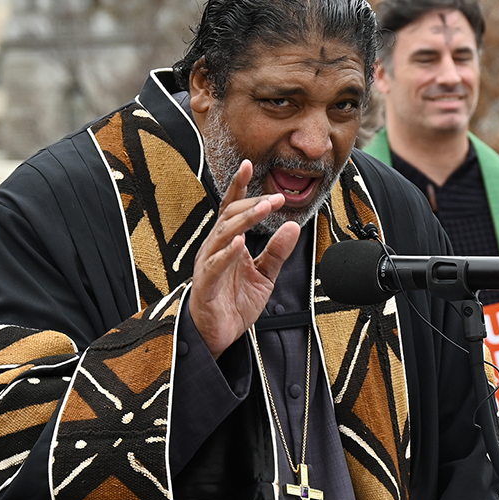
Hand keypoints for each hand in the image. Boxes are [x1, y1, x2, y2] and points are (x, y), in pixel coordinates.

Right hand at [187, 160, 301, 358]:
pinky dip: (226, 254)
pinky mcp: (206, 285)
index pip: (232, 209)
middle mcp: (215, 248)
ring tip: (262, 210)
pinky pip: (214, 266)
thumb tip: (292, 225)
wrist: (218, 334)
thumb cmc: (234, 302)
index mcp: (227, 242)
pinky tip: (239, 244)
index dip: (239, 187)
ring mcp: (208, 265)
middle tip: (276, 197)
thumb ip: (278, 251)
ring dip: (243, 221)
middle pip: (230, 217)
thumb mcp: (265, 275)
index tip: (249, 165)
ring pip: (223, 235)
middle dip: (252, 205)